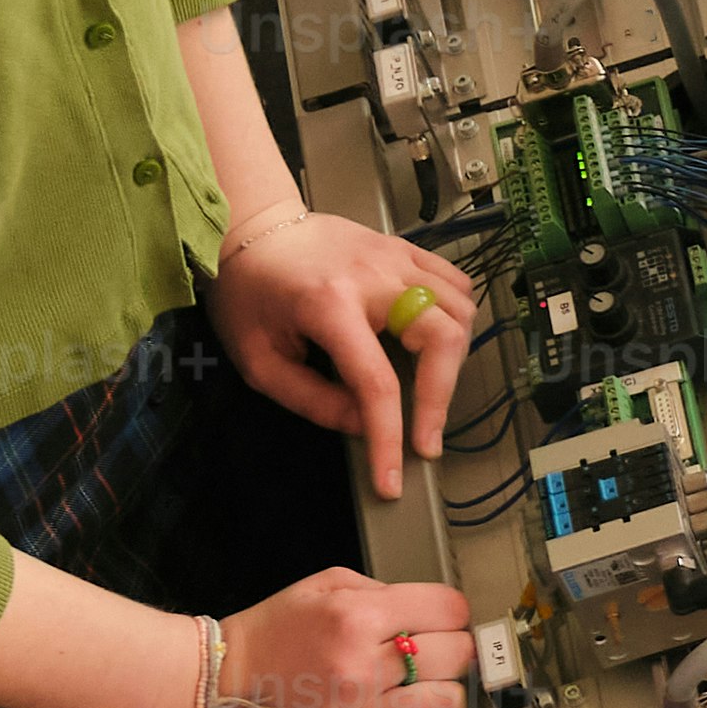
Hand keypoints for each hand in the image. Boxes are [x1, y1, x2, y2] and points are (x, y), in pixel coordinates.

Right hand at [209, 562, 478, 707]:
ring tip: (420, 691)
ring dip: (443, 695)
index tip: (444, 620)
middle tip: (432, 655)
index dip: (450, 612)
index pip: (448, 608)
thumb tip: (428, 608)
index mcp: (353, 617)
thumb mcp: (317, 590)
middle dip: (450, 650)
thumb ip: (377, 591)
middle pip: (457, 655)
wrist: (212, 693)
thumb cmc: (265, 641)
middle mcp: (362, 668)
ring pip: (450, 704)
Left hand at [211, 202, 472, 499]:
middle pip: (442, 338)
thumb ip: (311, 399)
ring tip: (429, 387)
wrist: (248, 226)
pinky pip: (454, 281)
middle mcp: (373, 276)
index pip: (377, 382)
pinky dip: (457, 316)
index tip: (392, 482)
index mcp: (328, 304)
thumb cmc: (246, 292)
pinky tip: (437, 340)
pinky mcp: (404, 248)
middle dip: (441, 397)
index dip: (389, 439)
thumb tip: (363, 426)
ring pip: (460, 308)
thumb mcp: (259, 360)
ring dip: (453, 358)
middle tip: (424, 436)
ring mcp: (394, 257)